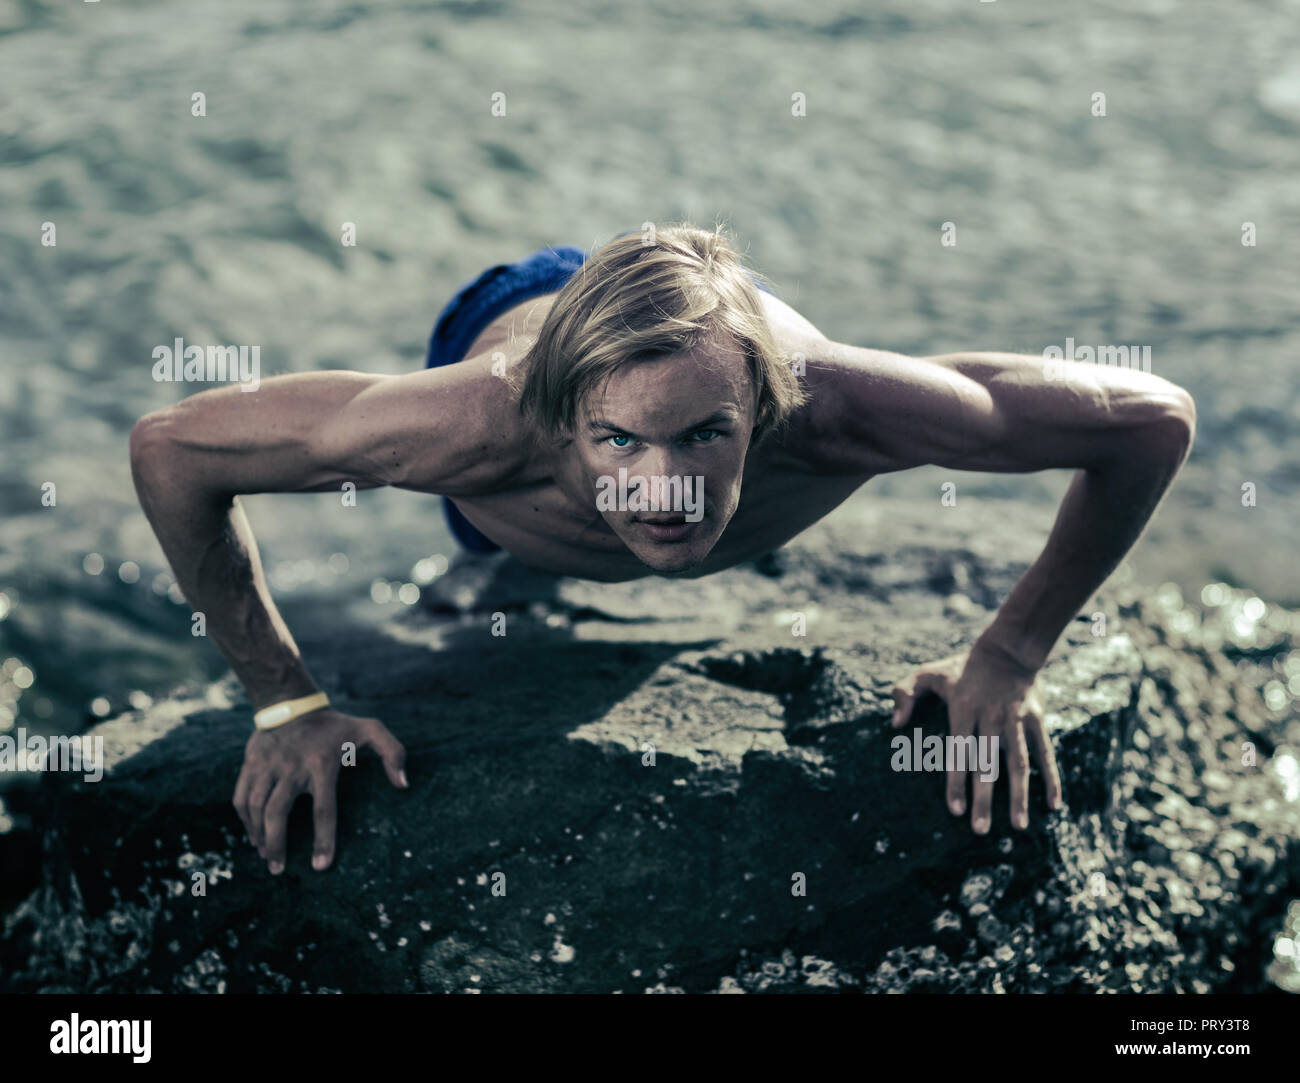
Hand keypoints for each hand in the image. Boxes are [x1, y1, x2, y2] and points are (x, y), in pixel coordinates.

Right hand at [232, 709, 407, 872]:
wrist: (292, 703)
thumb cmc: (336, 726)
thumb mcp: (370, 730)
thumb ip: (393, 753)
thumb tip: (403, 785)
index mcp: (322, 764)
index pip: (323, 810)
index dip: (323, 840)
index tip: (321, 866)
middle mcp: (292, 767)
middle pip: (277, 813)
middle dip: (277, 845)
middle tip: (279, 869)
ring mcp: (268, 766)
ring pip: (255, 807)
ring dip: (258, 835)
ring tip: (266, 856)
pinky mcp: (250, 764)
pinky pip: (241, 797)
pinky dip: (244, 820)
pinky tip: (253, 834)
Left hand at [890, 641, 1062, 834]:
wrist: (1008, 648)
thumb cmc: (961, 667)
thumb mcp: (927, 672)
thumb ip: (905, 693)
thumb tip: (895, 724)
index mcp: (963, 710)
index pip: (958, 753)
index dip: (956, 782)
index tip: (956, 811)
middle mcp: (991, 718)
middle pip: (987, 765)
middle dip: (984, 799)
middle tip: (980, 831)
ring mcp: (1017, 720)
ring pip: (1019, 764)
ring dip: (1019, 797)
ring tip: (1018, 826)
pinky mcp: (1037, 721)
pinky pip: (1045, 754)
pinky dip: (1051, 779)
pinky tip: (1053, 805)